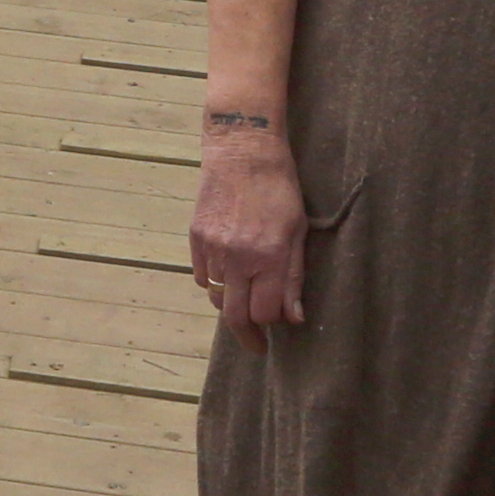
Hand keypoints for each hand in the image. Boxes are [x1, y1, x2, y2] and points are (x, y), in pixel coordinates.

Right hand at [190, 115, 306, 330]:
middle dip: (246, 335)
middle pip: (235, 316)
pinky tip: (229, 271)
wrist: (243, 152)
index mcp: (268, 257)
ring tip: (245, 297)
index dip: (270, 324)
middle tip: (256, 344)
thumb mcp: (298, 231)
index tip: (275, 327)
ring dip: (231, 303)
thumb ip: (293, 277)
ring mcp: (213, 249)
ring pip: (217, 297)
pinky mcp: (196, 239)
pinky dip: (216, 282)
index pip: (263, 313)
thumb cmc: (279, 189)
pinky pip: (203, 277)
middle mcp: (238, 258)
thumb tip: (293, 318)